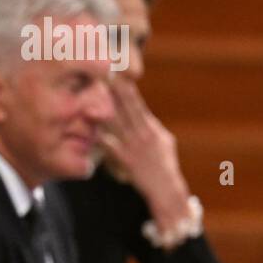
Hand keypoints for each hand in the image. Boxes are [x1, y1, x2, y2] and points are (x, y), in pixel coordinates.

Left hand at [99, 79, 190, 229]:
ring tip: (97, 90)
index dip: (126, 86)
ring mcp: (137, 147)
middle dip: (117, 87)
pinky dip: (103, 137)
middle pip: (129, 106)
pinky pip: (113, 147)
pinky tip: (93, 128)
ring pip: (120, 121)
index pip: (137, 103)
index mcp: (151, 129)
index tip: (116, 69)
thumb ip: (148, 128)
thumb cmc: (163, 170)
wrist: (169, 194)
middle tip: (105, 69)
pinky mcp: (129, 162)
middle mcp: (145, 134)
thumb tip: (139, 114)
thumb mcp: (161, 144)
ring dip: (108, 105)